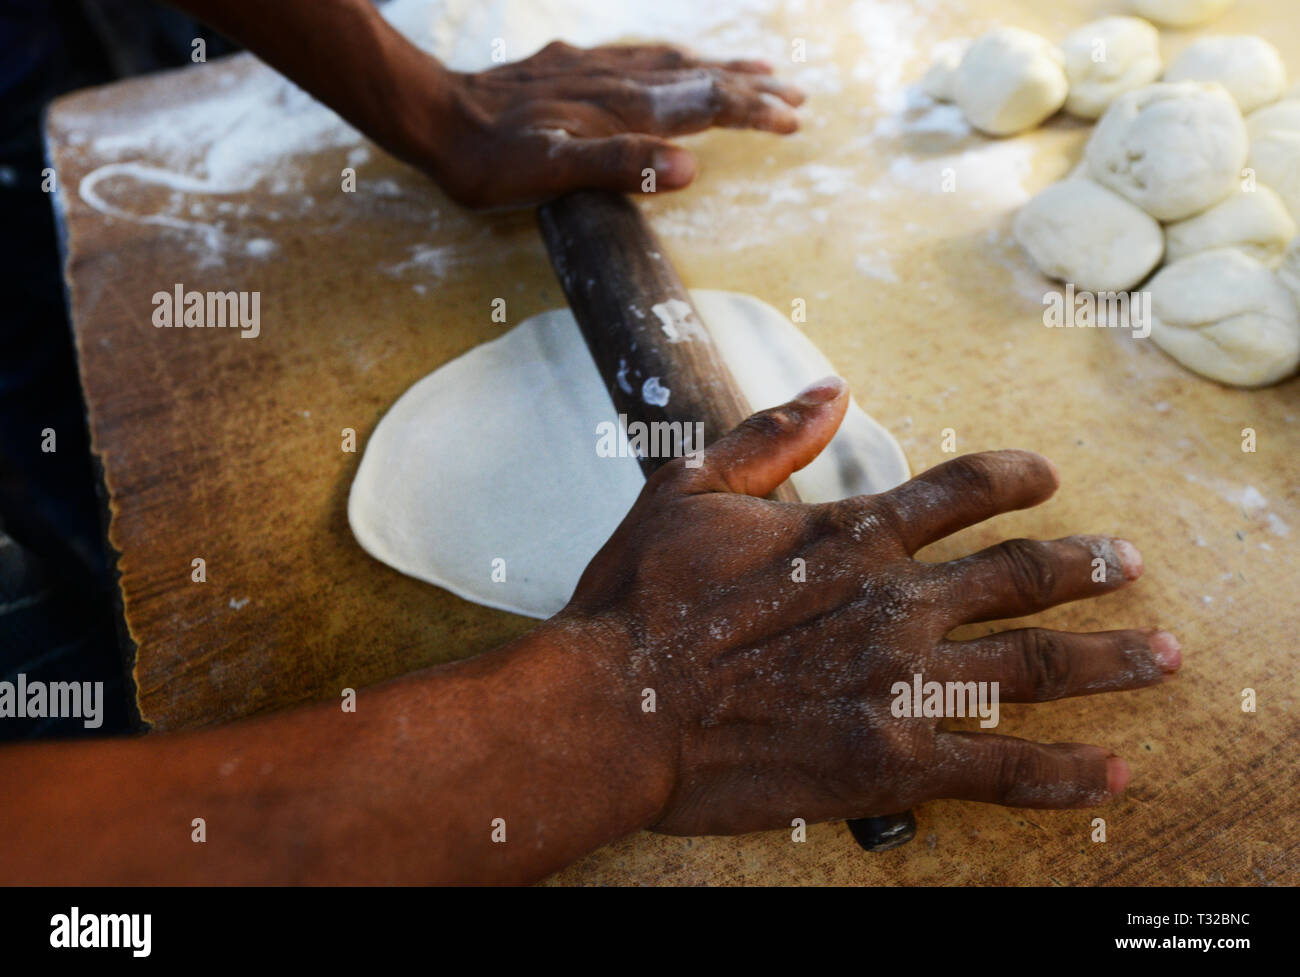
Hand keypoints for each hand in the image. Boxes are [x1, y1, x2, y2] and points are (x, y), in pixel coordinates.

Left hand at [406, 41, 804, 208]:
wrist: (435, 116)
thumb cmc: (491, 160)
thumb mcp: (551, 174)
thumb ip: (621, 167)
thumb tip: (691, 167)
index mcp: (623, 110)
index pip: (704, 104)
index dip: (752, 112)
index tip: (792, 121)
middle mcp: (616, 82)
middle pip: (700, 77)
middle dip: (751, 88)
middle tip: (797, 96)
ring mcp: (595, 70)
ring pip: (674, 61)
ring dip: (721, 68)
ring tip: (757, 71)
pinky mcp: (573, 66)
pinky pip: (640, 56)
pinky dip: (676, 59)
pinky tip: (675, 62)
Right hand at [560, 377, 1180, 834]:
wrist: (615, 709)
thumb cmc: (641, 604)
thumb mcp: (689, 491)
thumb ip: (769, 439)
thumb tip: (831, 391)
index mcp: (852, 537)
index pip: (961, 492)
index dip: (1014, 480)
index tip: (1048, 479)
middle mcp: (896, 602)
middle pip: (1023, 577)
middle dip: (1088, 567)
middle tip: (1131, 564)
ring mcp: (903, 683)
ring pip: (1039, 665)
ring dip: (1110, 657)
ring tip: (1163, 653)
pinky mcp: (893, 761)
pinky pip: (1001, 769)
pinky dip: (1063, 773)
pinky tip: (1110, 774)